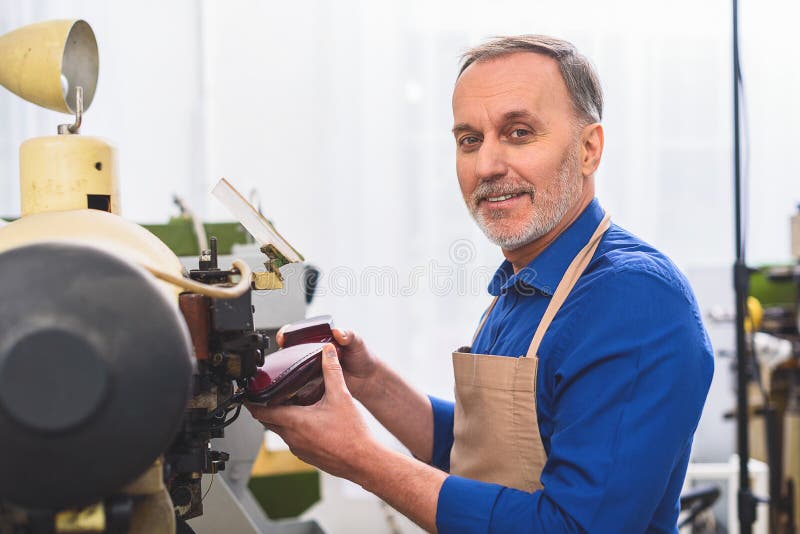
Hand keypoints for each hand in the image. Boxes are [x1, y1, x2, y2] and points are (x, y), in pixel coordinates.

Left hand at [247, 344, 380, 478]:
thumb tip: (328, 351)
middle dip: (267, 407)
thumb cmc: (352, 434)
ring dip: (283, 418)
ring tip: (293, 403)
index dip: (251, 402)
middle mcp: (292, 437)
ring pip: (282, 431)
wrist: (364, 461)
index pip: (260, 412)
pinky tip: (311, 421)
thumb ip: (332, 371)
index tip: (247, 394)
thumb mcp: (341, 396)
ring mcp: (299, 449)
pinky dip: (295, 429)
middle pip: (269, 421)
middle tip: (271, 393)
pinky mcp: (307, 456)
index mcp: (294, 421)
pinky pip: (294, 440)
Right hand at [276, 326, 379, 399]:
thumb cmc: (364, 356)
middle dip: (281, 352)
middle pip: (290, 350)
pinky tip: (289, 389)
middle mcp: (313, 352)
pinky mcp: (314, 384)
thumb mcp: (357, 342)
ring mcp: (312, 368)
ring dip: (284, 371)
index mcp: (320, 338)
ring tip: (280, 374)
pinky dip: (293, 386)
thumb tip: (338, 332)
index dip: (287, 333)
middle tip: (279, 356)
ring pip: (292, 368)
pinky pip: (300, 384)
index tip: (284, 336)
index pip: (298, 332)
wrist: (369, 379)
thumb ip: (349, 335)